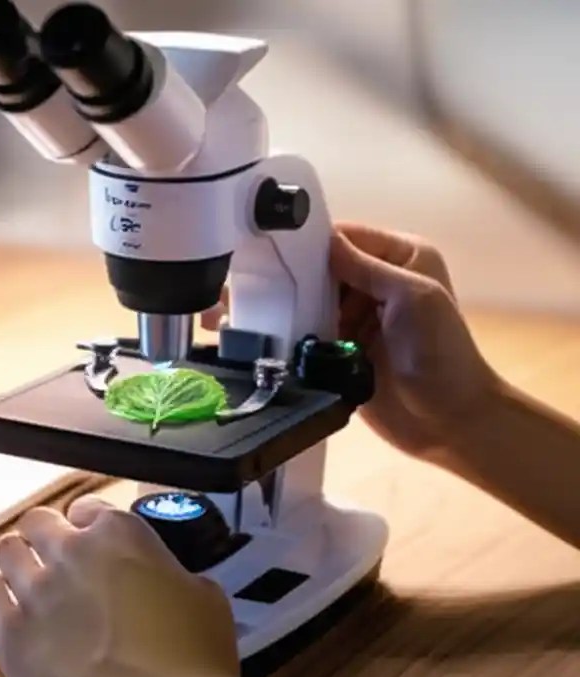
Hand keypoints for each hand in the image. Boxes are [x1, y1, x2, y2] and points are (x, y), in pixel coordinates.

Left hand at [0, 496, 281, 676]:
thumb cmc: (196, 660)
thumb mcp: (205, 598)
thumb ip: (170, 573)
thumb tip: (159, 578)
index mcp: (120, 534)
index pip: (89, 508)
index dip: (89, 527)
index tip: (92, 545)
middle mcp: (71, 551)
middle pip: (39, 523)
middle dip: (47, 539)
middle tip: (58, 565)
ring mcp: (36, 590)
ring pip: (7, 551)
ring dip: (18, 563)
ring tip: (29, 586)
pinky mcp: (8, 632)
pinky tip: (3, 604)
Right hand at [206, 223, 502, 459]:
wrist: (449, 420)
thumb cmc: (440, 351)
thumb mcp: (410, 296)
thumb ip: (365, 266)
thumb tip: (321, 239)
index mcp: (402, 258)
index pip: (348, 237)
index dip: (313, 242)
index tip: (272, 245)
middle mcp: (377, 282)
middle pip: (322, 267)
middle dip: (292, 275)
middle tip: (249, 280)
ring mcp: (357, 317)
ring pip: (310, 299)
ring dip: (285, 304)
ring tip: (245, 307)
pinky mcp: (340, 349)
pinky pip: (307, 331)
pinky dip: (288, 331)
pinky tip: (260, 332)